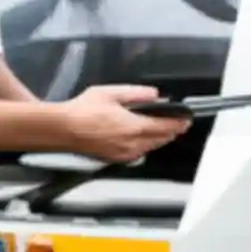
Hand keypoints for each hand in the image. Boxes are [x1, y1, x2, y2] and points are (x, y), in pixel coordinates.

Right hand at [59, 85, 190, 162]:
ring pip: (150, 147)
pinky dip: (145, 146)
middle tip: (179, 124)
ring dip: (159, 139)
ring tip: (164, 131)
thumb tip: (154, 94)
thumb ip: (136, 93)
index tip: (186, 119)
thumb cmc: (83, 111)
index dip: (178, 122)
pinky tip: (143, 139)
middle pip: (160, 139)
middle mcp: (132, 143)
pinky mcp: (114, 158)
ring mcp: (123, 153)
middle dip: (171, 131)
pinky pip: (137, 153)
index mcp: (134, 126)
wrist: (63, 129)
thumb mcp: (111, 93)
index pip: (165, 126)